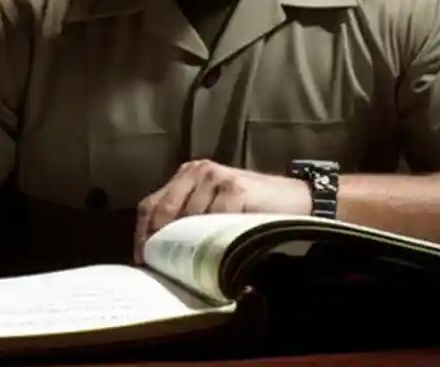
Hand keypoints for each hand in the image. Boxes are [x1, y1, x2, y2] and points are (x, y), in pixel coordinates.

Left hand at [133, 159, 309, 262]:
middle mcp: (198, 171)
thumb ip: (190, 216)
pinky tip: (213, 254)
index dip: (142, 234)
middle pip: (163, 210)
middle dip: (158, 241)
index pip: (151, 204)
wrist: (298, 199)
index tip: (142, 260)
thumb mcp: (215, 205)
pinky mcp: (234, 189)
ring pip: (187, 218)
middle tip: (161, 267)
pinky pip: (213, 220)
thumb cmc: (253, 207)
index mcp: (188, 174)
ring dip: (185, 245)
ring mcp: (216, 178)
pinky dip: (211, 240)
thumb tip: (159, 251)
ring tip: (188, 265)